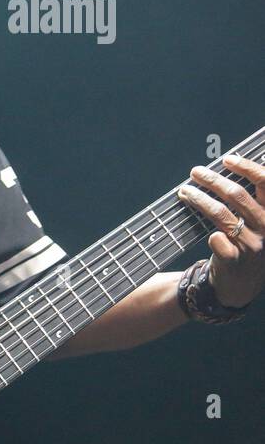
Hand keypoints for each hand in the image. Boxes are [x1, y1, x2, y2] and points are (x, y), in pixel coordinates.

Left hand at [181, 154, 264, 308]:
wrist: (241, 284)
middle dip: (213, 180)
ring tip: (185, 191)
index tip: (227, 159)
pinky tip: (203, 228)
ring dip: (199, 198)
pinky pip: (216, 239)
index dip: (247, 168)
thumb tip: (232, 166)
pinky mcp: (234, 260)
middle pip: (237, 195)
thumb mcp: (259, 222)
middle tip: (195, 172)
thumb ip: (252, 200)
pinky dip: (209, 233)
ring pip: (221, 214)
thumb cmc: (247, 244)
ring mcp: (251, 245)